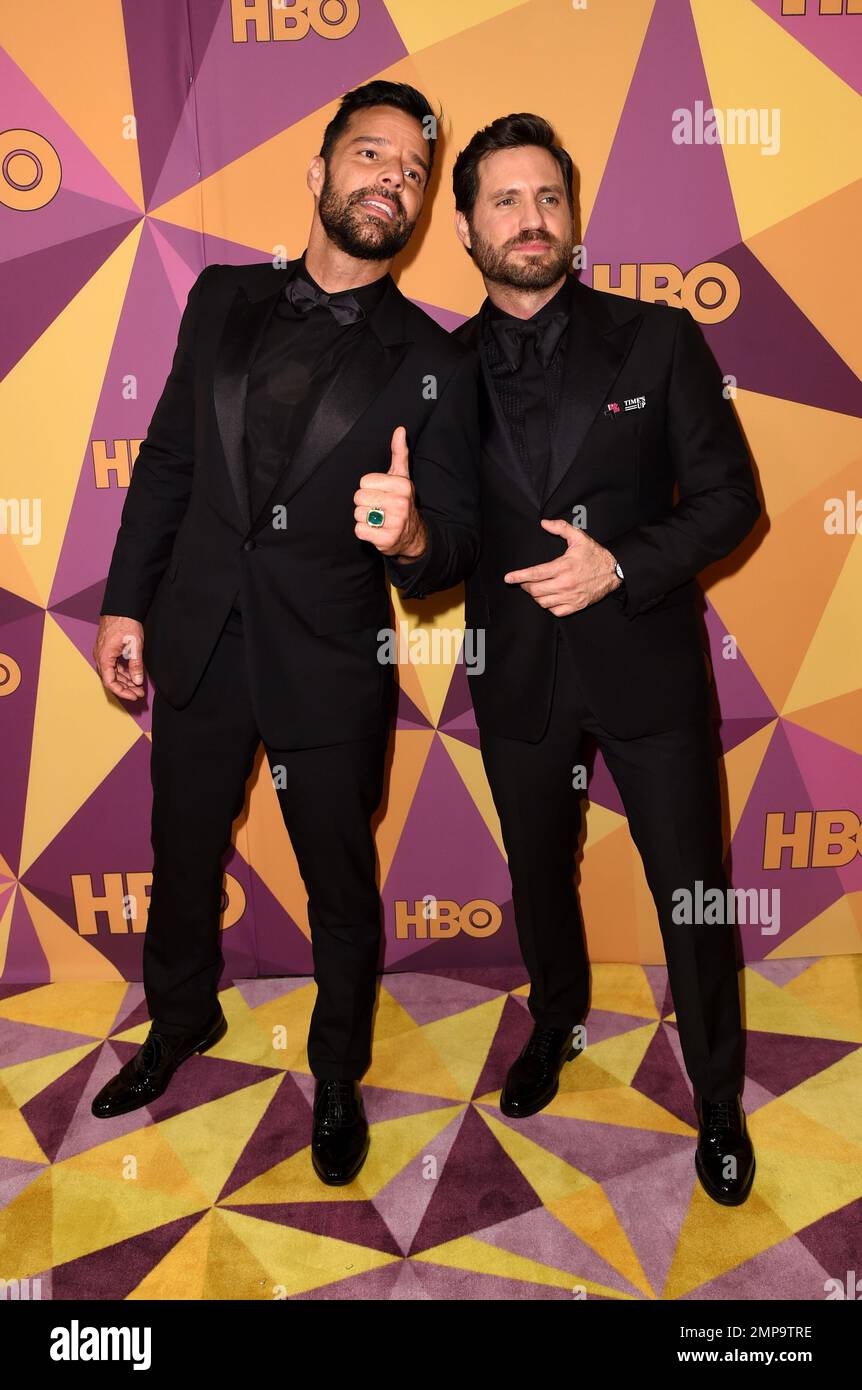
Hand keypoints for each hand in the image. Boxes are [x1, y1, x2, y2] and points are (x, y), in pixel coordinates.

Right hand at [93, 615, 145, 700]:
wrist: (121, 607)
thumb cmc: (126, 623)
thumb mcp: (134, 645)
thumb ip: (135, 665)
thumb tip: (137, 681)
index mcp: (104, 657)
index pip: (110, 682)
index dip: (122, 692)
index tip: (134, 696)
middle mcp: (100, 657)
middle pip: (111, 679)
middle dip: (126, 688)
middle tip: (140, 693)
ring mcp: (103, 653)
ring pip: (113, 673)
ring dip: (125, 681)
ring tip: (138, 686)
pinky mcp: (107, 650)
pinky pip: (114, 666)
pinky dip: (123, 672)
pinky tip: (133, 675)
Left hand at [354, 425, 426, 558]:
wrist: (412, 535)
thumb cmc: (401, 501)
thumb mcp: (401, 477)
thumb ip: (399, 453)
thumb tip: (399, 429)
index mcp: (402, 485)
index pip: (364, 482)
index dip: (369, 488)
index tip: (381, 493)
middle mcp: (400, 503)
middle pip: (359, 497)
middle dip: (365, 503)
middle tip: (379, 508)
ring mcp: (395, 523)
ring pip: (358, 514)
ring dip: (364, 518)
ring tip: (378, 519)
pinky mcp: (386, 539)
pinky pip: (359, 530)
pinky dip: (365, 532)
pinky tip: (377, 530)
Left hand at [503, 518, 620, 615]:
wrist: (614, 571)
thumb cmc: (595, 554)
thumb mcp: (579, 537)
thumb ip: (560, 528)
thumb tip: (544, 523)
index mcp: (563, 567)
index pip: (535, 574)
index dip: (519, 576)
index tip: (508, 578)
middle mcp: (565, 584)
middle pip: (535, 590)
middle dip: (525, 585)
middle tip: (524, 581)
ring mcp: (570, 597)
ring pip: (543, 602)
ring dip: (535, 596)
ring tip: (536, 588)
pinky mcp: (576, 605)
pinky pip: (555, 611)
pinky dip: (548, 605)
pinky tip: (548, 597)